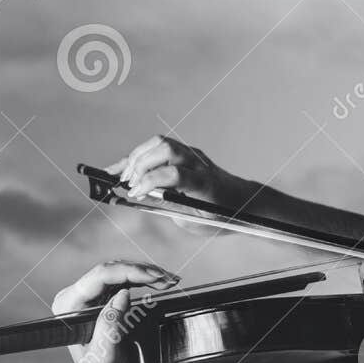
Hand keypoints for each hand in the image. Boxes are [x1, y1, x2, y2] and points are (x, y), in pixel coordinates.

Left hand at [51, 260, 180, 362]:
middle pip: (112, 270)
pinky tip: (160, 282)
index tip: (155, 277)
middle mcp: (76, 298)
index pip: (100, 277)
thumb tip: (123, 294)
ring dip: (146, 274)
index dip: (130, 272)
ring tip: (169, 280)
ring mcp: (90, 298)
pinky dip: (144, 281)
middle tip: (168, 279)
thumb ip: (110, 324)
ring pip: (120, 272)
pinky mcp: (104, 301)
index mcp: (68, 307)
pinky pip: (125, 281)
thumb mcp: (105, 354)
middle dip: (142, 271)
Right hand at [106, 134, 247, 236]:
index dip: (151, 181)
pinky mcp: (186, 153)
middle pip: (165, 149)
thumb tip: (141, 196)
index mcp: (204, 183)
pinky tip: (121, 168)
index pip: (175, 174)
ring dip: (138, 157)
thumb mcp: (196, 219)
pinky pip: (159, 148)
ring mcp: (193, 155)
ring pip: (160, 142)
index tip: (135, 194)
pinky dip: (139, 157)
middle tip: (129, 185)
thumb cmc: (221, 214)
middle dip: (141, 165)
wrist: (243, 200)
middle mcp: (198, 164)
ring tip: (125, 178)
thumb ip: (169, 206)